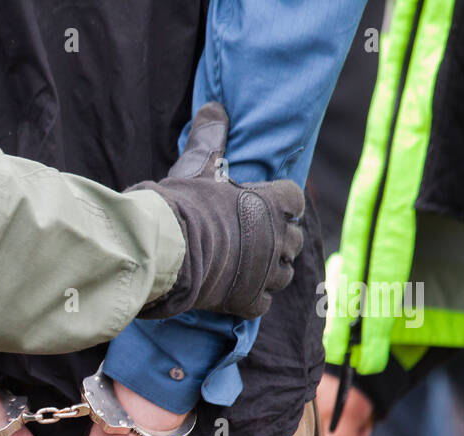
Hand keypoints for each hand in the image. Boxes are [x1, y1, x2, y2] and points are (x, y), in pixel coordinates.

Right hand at [136, 101, 304, 318]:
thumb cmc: (184, 204)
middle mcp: (279, 236)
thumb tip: (214, 106)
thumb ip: (210, 138)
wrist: (168, 250)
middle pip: (294, 239)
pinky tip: (236, 293)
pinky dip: (252, 298)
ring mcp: (268, 271)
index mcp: (273, 201)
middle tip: (254, 240)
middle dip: (279, 240)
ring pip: (283, 273)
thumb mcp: (197, 166)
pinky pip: (263, 302)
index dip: (284, 204)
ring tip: (248, 268)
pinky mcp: (250, 300)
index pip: (295, 199)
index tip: (271, 207)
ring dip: (269, 270)